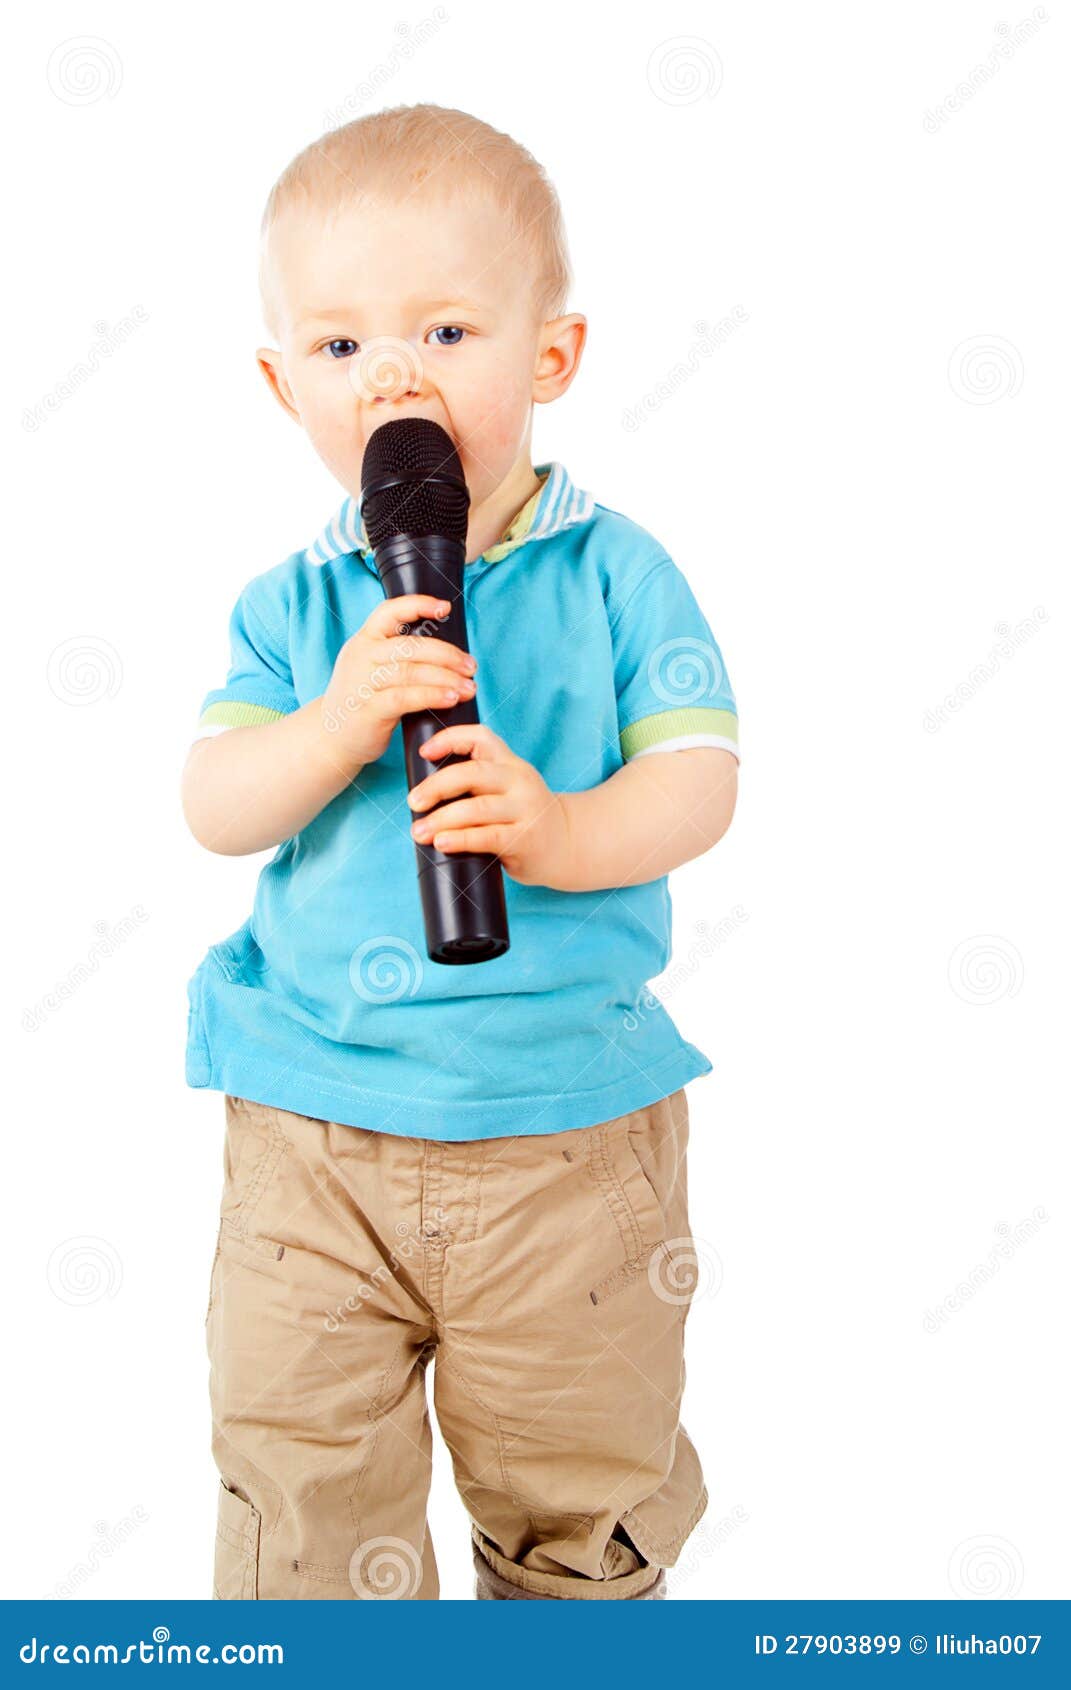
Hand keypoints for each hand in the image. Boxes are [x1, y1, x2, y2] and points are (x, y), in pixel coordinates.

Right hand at [320, 593, 477, 770]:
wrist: (330, 736)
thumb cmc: (362, 700)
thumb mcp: (372, 668)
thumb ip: (399, 656)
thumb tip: (448, 652)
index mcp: (364, 640)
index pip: (389, 611)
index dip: (418, 604)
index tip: (444, 607)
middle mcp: (361, 657)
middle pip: (410, 646)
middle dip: (447, 654)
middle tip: (470, 666)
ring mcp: (362, 683)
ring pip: (411, 671)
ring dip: (445, 678)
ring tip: (468, 687)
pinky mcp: (369, 709)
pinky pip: (405, 698)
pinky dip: (431, 696)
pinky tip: (449, 699)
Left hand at [407, 723, 572, 887]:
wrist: (568, 845)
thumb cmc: (525, 817)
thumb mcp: (509, 789)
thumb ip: (479, 782)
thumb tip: (425, 792)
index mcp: (510, 764)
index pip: (481, 737)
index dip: (449, 739)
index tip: (424, 751)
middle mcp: (519, 782)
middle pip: (472, 774)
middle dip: (437, 786)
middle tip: (414, 801)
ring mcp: (524, 810)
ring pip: (476, 809)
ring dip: (441, 819)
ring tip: (419, 832)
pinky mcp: (525, 839)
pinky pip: (487, 837)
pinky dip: (460, 839)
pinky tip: (442, 843)